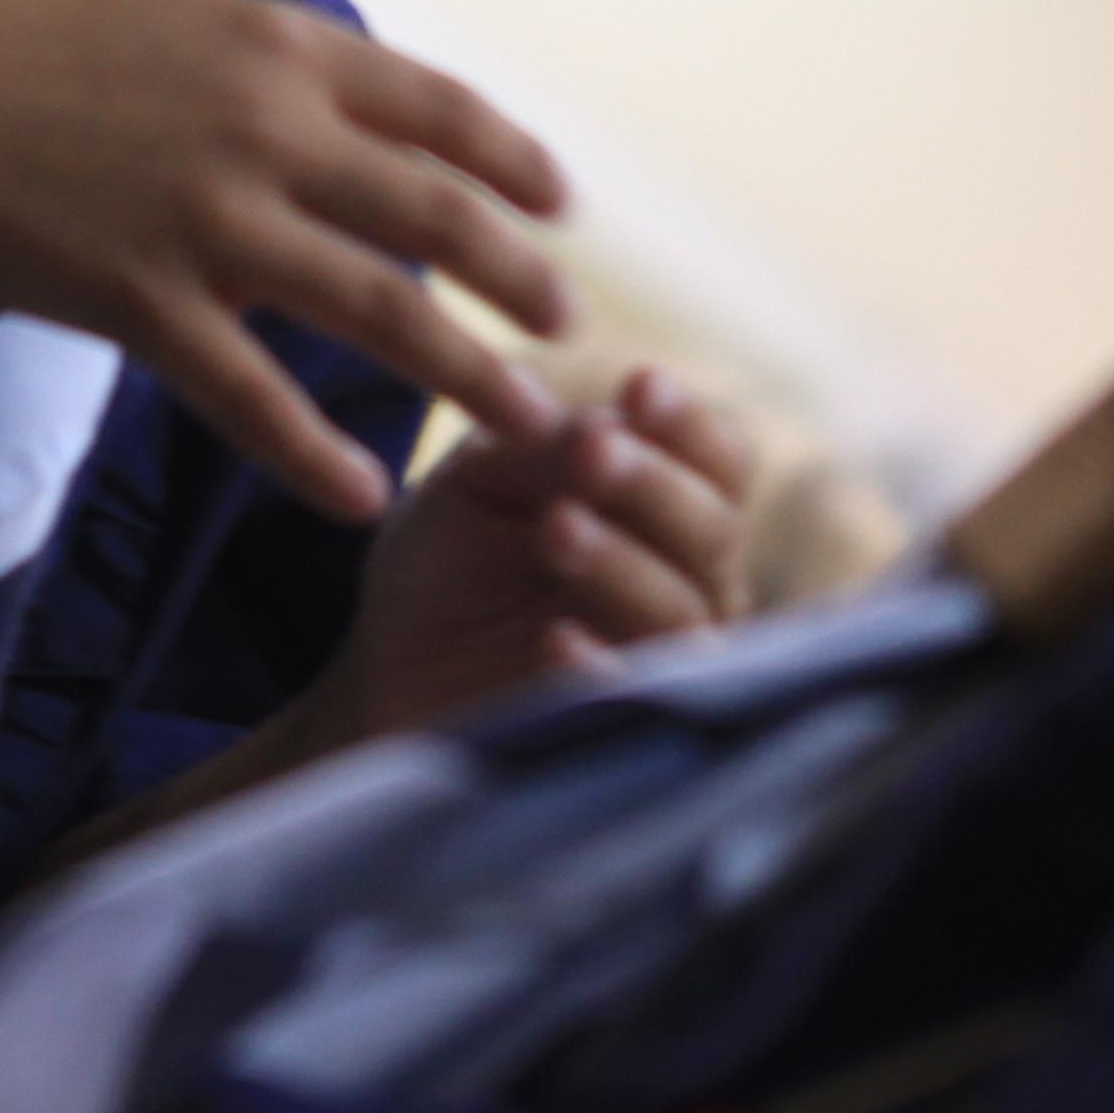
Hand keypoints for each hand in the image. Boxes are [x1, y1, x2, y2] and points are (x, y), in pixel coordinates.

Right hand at [0, 0, 571, 519]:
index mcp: (277, 47)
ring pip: (383, 312)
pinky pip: (254, 396)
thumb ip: (250, 61)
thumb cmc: (1, 38)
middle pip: (442, 218)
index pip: (442, 109)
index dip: (517, 165)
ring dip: (469, 375)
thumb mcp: (159, 13)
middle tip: (567, 332)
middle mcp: (269, 129)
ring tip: (526, 424)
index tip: (562, 207)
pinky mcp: (142, 301)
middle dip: (523, 282)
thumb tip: (318, 90)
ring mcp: (211, 220)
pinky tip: (362, 497)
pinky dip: (317, 454)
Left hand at [331, 367, 753, 738]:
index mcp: (668, 507)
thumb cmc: (453, 558)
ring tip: (558, 528)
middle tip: (591, 452)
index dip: (689, 425)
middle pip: (712, 530)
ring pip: (680, 610)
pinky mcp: (617, 726)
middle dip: (652, 485)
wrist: (394, 665)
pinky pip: (629, 699)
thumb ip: (543, 451)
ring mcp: (661, 658)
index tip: (639, 386)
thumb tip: (605, 424)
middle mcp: (693, 583)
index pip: (719, 462)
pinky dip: (600, 667)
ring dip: (622, 563)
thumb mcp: (482, 481)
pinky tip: (557, 637)